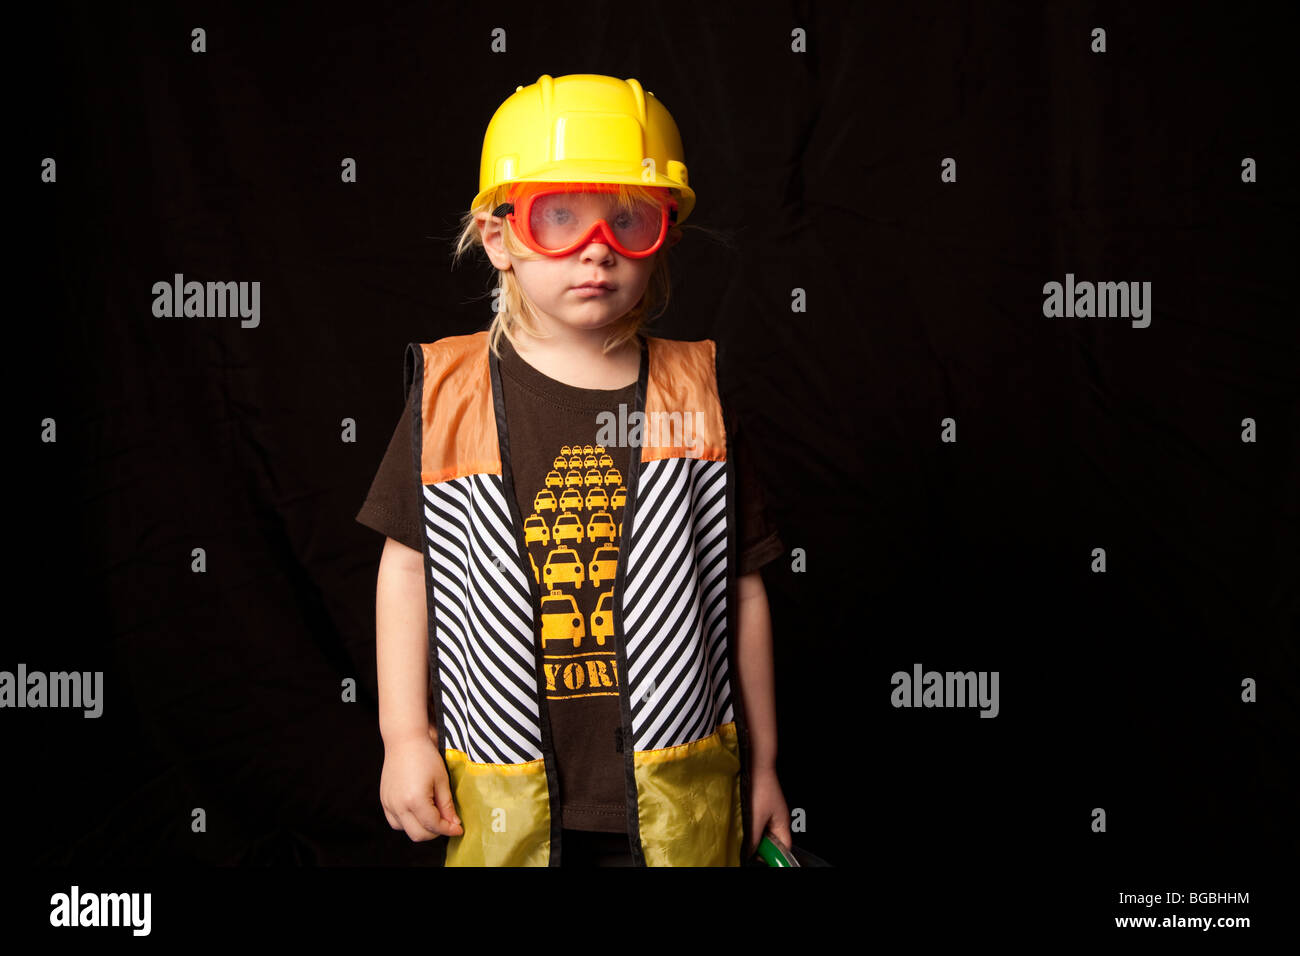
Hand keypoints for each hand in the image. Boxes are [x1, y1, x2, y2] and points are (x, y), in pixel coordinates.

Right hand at [380, 726, 463, 841]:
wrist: (404, 740)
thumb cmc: (425, 756)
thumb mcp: (442, 780)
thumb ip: (447, 805)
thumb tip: (454, 823)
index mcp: (415, 800)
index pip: (433, 825)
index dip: (448, 829)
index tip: (458, 828)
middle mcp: (399, 805)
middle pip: (418, 834)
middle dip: (435, 832)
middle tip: (447, 822)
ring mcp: (389, 804)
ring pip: (406, 830)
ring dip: (421, 828)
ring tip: (432, 814)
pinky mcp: (385, 800)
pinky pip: (395, 821)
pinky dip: (408, 821)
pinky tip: (418, 810)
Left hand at [746, 765, 791, 857]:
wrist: (754, 762)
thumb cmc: (759, 786)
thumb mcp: (755, 818)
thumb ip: (753, 839)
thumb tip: (749, 854)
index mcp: (782, 823)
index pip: (783, 847)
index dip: (774, 856)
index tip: (761, 859)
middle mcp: (777, 818)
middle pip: (770, 841)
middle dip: (759, 845)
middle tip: (747, 847)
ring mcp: (767, 811)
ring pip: (760, 831)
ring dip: (751, 834)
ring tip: (741, 833)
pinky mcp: (758, 804)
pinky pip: (753, 821)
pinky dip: (747, 824)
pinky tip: (738, 823)